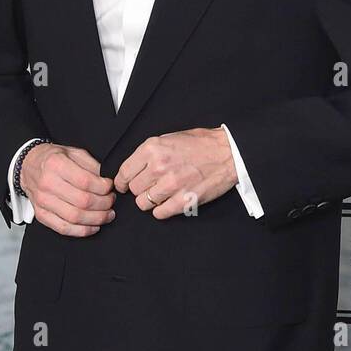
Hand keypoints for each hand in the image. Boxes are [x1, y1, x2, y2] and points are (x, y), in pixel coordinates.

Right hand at [20, 143, 115, 236]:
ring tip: (108, 214)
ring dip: (97, 219)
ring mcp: (43, 202)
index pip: (86, 181)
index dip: (104, 187)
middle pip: (83, 202)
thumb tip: (108, 180)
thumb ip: (92, 165)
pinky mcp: (41, 215)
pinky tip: (94, 226)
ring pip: (75, 217)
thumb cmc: (53, 159)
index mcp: (56, 165)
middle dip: (104, 204)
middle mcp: (47, 184)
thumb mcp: (73, 152)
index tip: (110, 187)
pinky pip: (64, 229)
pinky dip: (82, 231)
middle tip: (111, 201)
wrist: (28, 166)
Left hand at [114, 127, 237, 218]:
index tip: (124, 185)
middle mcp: (159, 166)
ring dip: (150, 200)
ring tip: (160, 194)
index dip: (122, 181)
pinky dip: (161, 210)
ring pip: (143, 203)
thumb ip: (150, 152)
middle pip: (134, 189)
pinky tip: (168, 202)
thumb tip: (134, 167)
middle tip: (149, 186)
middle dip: (139, 189)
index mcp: (152, 148)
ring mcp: (171, 185)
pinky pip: (160, 213)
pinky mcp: (183, 200)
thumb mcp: (169, 137)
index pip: (124, 172)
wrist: (228, 153)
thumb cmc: (201, 144)